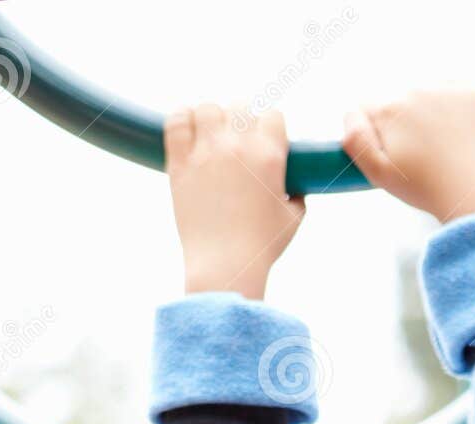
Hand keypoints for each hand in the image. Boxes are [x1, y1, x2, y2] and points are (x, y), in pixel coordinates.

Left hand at [164, 105, 305, 299]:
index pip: (273, 115)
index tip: (265, 142)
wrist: (224, 267)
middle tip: (237, 142)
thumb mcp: (292, 221)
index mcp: (269, 156)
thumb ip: (298, 195)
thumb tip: (295, 186)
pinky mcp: (179, 164)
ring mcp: (206, 153)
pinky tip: (188, 132)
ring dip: (212, 119)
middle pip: (241, 106)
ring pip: (208, 108)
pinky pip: (176, 121)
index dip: (271, 128)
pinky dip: (182, 120)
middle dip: (242, 121)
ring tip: (211, 137)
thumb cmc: (261, 247)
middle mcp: (238, 147)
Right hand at [342, 90, 474, 222]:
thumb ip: (356, 141)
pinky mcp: (473, 91)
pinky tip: (457, 133)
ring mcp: (446, 87)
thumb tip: (350, 113)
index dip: (376, 133)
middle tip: (421, 155)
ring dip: (427, 111)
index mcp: (388, 109)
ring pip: (425, 92)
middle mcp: (415, 88)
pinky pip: (454, 90)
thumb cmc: (425, 188)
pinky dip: (454, 106)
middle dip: (402, 121)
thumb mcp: (379, 174)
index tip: (394, 153)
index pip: (367, 107)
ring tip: (440, 146)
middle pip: (397, 99)